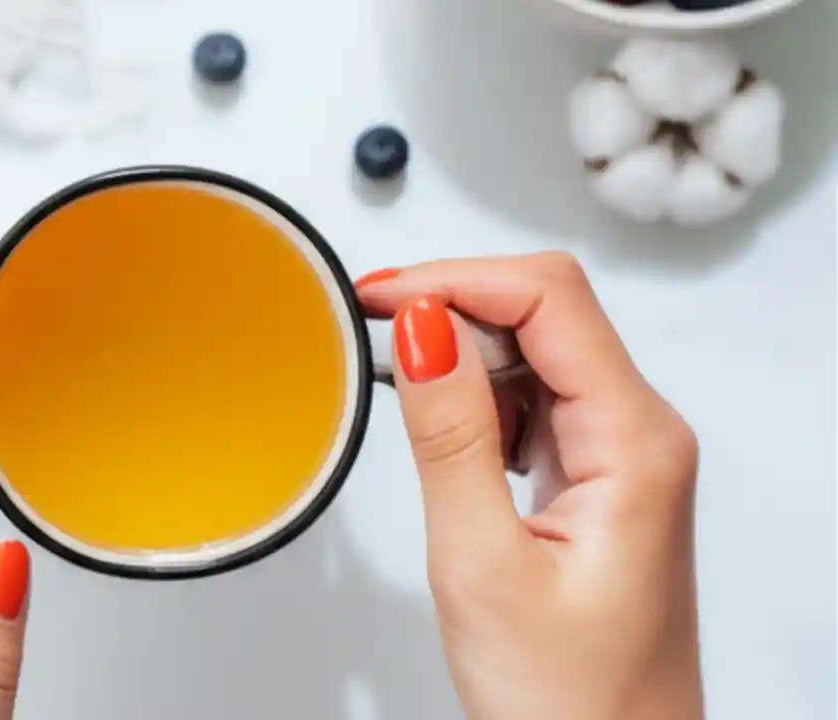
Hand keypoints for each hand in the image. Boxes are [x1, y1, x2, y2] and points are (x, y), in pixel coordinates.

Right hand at [356, 253, 701, 718]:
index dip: (456, 278)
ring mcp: (623, 455)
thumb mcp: (482, 564)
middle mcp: (641, 435)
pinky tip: (440, 420)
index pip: (550, 298)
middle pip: (547, 311)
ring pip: (539, 351)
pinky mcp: (596, 477)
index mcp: (635, 443)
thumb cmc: (569, 700)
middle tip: (372, 330)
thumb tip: (423, 328)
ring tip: (397, 380)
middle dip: (454, 304)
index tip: (379, 297)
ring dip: (463, 350)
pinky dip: (478, 394)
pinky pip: (536, 400)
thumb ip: (451, 437)